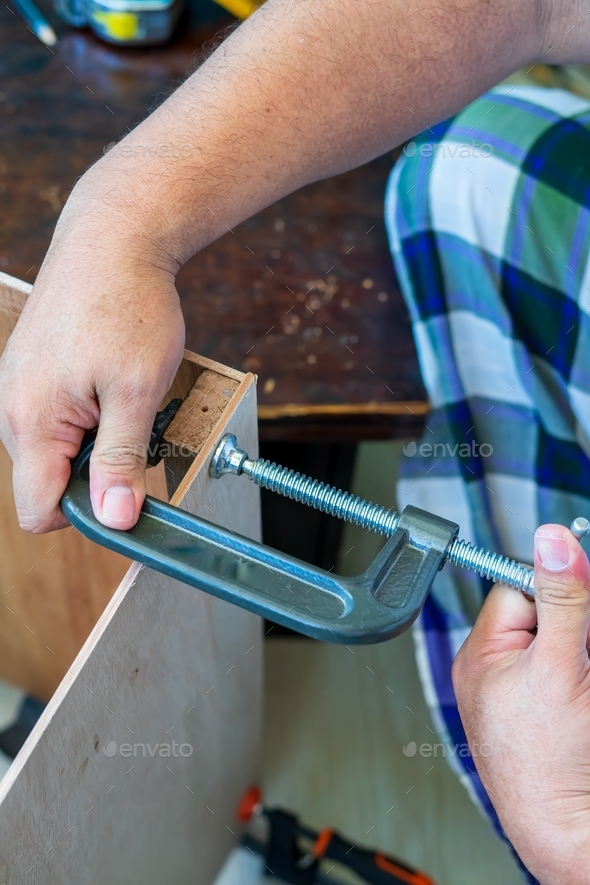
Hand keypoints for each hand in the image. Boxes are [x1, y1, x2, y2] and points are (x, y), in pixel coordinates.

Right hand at [0, 190, 184, 532]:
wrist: (113, 238)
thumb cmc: (128, 305)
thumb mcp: (137, 392)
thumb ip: (121, 461)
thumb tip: (114, 520)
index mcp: (33, 420)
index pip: (39, 510)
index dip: (86, 515)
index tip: (125, 492)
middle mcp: (12, 407)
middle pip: (47, 482)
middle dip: (94, 473)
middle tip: (134, 430)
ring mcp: (18, 387)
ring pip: (53, 451)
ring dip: (92, 443)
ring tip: (122, 400)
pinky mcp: (30, 372)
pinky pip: (53, 419)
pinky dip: (85, 417)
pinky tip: (108, 384)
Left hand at [452, 525, 589, 883]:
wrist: (570, 831)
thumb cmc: (548, 762)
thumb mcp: (560, 665)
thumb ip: (562, 600)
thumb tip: (552, 540)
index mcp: (481, 654)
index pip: (516, 588)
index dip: (552, 591)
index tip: (577, 612)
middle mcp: (495, 672)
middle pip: (545, 616)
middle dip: (576, 629)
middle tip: (582, 663)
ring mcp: (519, 696)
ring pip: (560, 646)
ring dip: (581, 654)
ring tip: (580, 695)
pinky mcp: (543, 716)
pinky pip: (561, 674)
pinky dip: (579, 677)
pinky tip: (580, 705)